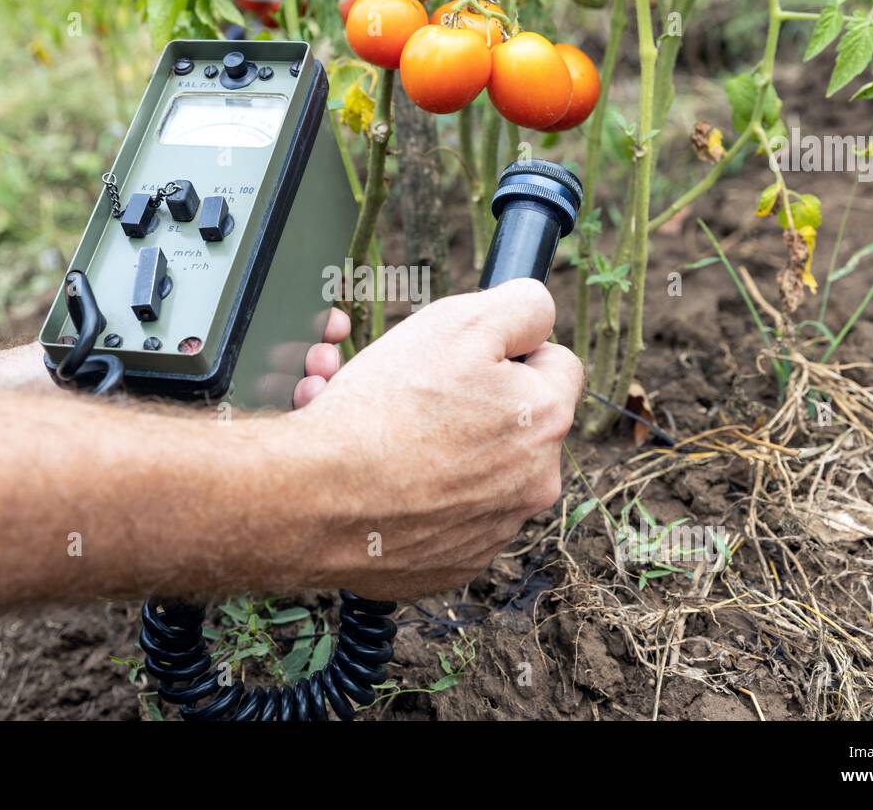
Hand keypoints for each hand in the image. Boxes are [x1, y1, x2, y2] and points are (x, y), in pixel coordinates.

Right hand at [289, 279, 582, 599]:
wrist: (315, 502)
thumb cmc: (383, 411)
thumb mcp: (457, 323)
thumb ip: (520, 307)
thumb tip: (538, 312)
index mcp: (546, 420)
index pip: (557, 363)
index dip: (507, 348)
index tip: (463, 356)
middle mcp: (535, 483)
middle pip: (512, 419)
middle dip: (466, 399)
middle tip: (405, 390)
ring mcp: (495, 530)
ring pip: (474, 469)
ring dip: (435, 445)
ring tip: (376, 431)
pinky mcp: (454, 565)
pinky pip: (446, 516)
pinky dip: (418, 496)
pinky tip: (377, 478)